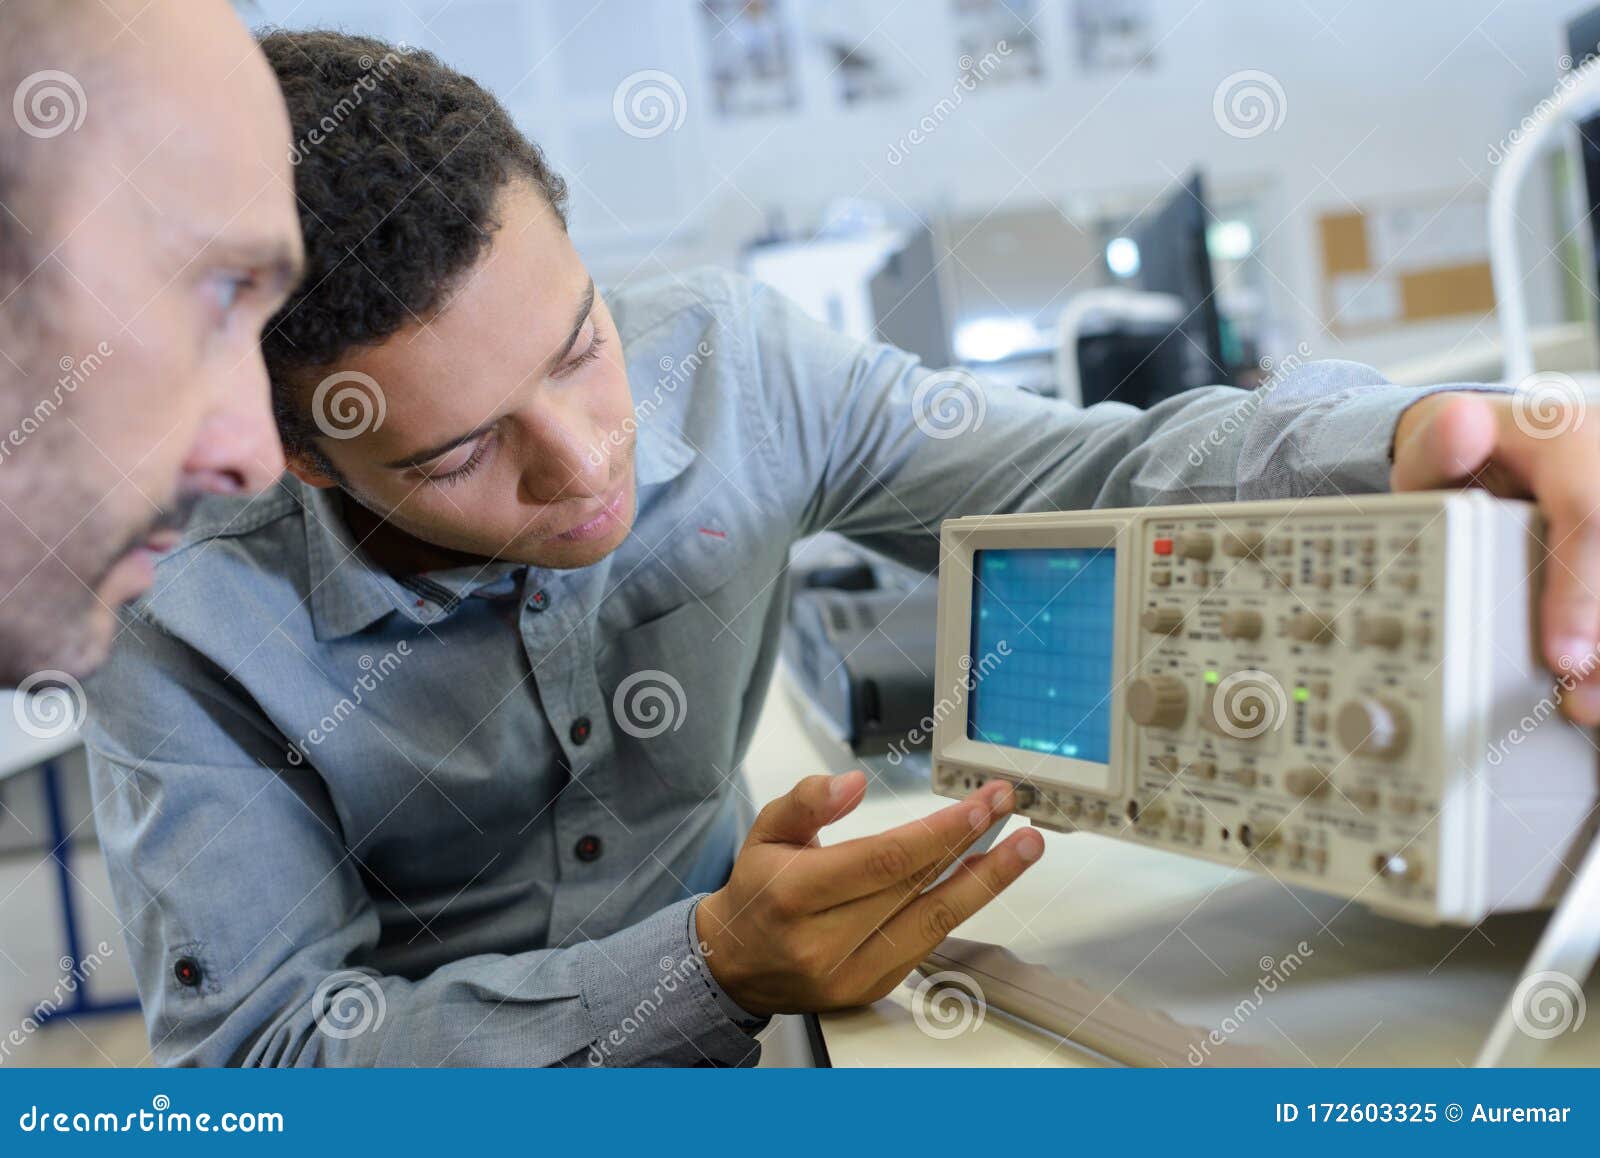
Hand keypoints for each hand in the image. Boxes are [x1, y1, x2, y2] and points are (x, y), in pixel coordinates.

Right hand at [695, 771, 1041, 1015]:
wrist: (737, 964)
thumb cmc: (758, 892)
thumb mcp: (766, 831)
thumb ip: (806, 801)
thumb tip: (851, 784)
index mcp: (794, 895)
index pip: (883, 860)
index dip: (939, 832)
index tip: (978, 805)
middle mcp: (825, 942)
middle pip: (917, 889)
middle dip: (973, 843)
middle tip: (1008, 807)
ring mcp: (852, 973)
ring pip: (935, 923)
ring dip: (987, 882)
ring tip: (1023, 848)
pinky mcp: (872, 989)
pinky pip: (927, 943)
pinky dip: (960, 908)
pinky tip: (984, 879)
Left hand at [1391, 390, 1599, 721]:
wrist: (1504, 446)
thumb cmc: (1472, 455)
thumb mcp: (1441, 443)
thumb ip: (1441, 443)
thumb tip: (1461, 425)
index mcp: (1579, 444)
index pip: (1592, 517)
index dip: (1581, 593)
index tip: (1563, 657)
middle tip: (1577, 699)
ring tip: (1585, 707)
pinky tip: (1591, 692)